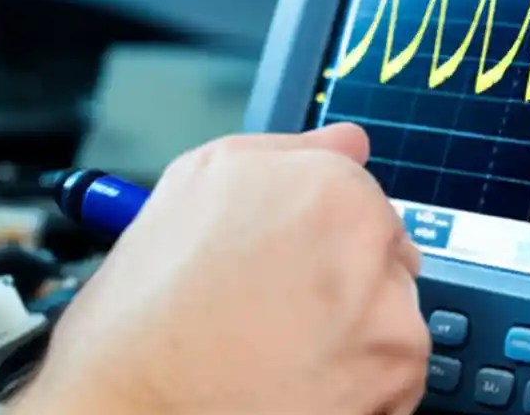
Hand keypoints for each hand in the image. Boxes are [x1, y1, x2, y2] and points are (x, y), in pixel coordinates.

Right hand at [12, 123, 428, 414]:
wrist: (132, 410)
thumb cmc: (141, 315)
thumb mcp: (186, 190)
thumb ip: (280, 154)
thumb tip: (345, 142)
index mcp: (323, 186)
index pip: (356, 194)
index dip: (309, 231)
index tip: (281, 259)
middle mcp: (367, 244)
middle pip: (382, 252)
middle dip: (340, 275)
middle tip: (271, 307)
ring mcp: (390, 320)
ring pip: (390, 316)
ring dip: (349, 330)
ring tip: (273, 350)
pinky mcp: (397, 387)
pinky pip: (396, 379)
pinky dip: (358, 385)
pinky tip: (294, 383)